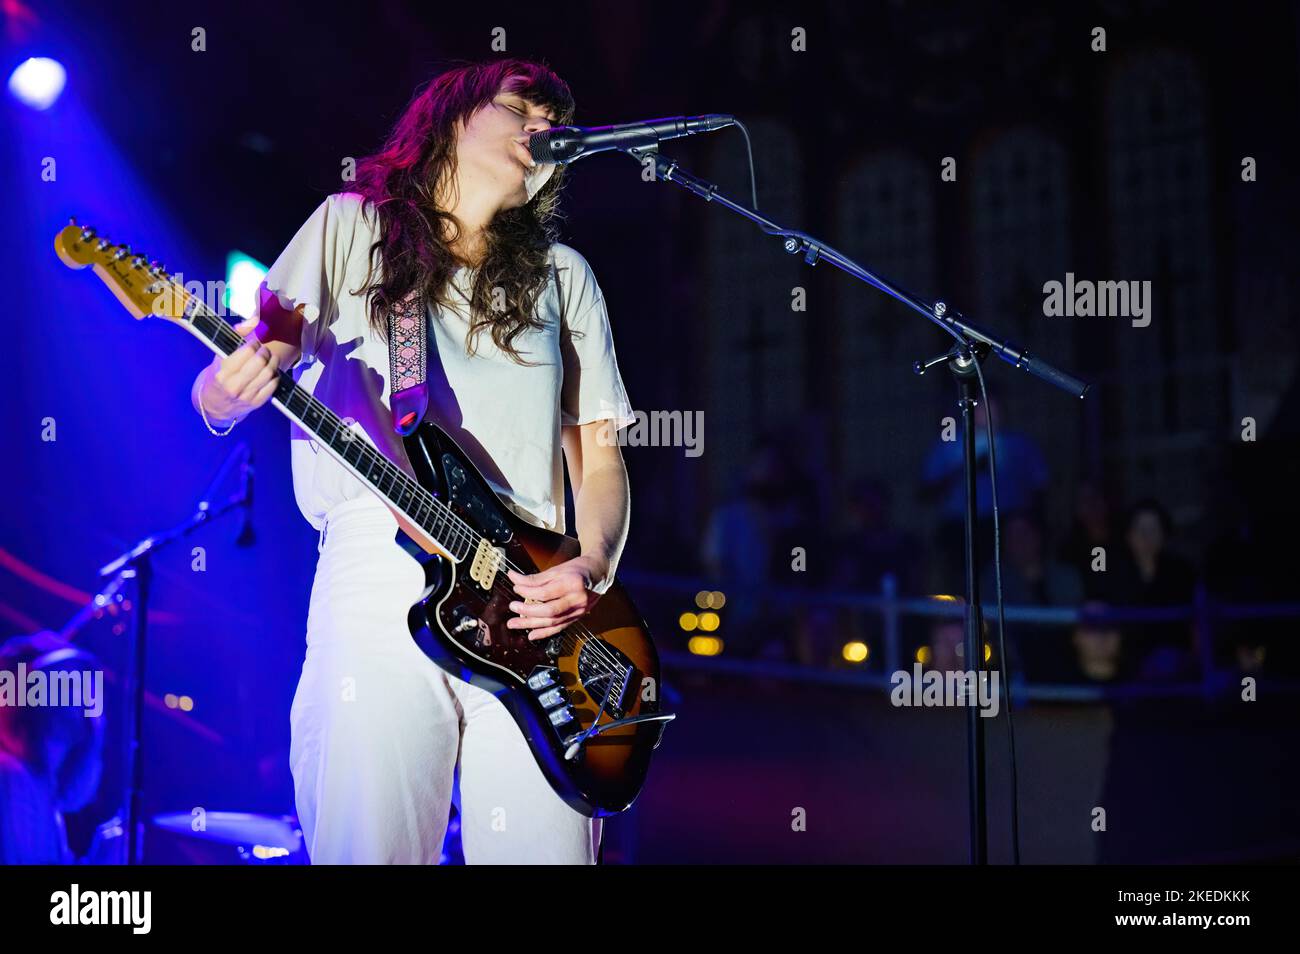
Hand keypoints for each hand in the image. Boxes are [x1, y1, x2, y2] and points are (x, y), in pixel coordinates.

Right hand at [194, 284, 301, 425]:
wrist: (213, 405)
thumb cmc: (217, 376)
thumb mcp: (219, 356)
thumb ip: (236, 335)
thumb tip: (254, 320)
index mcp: (222, 373)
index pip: (247, 352)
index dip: (254, 344)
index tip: (253, 343)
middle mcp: (234, 386)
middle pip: (260, 362)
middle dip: (265, 352)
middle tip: (263, 350)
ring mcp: (246, 396)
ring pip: (269, 373)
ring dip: (273, 362)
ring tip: (269, 358)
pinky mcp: (256, 403)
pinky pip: (273, 385)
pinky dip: (275, 375)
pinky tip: (270, 371)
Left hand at [505, 555, 608, 639]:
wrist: (599, 573)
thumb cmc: (579, 569)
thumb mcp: (558, 569)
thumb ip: (537, 578)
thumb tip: (515, 580)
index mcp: (573, 583)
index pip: (545, 592)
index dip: (528, 591)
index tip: (516, 587)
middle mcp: (577, 599)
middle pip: (549, 610)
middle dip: (528, 611)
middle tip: (513, 607)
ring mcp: (579, 610)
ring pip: (553, 622)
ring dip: (531, 624)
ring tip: (514, 623)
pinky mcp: (577, 617)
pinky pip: (559, 628)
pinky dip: (544, 633)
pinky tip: (532, 634)